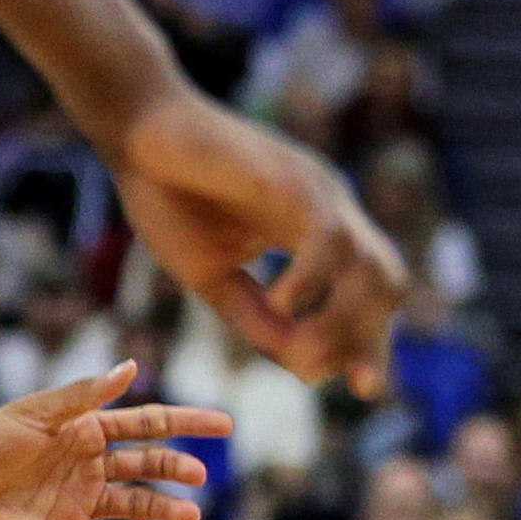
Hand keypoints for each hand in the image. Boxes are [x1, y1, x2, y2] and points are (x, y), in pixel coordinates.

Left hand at [0, 360, 230, 519]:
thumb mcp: (34, 415)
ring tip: (190, 516)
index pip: (146, 424)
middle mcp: (85, 466)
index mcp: (82, 431)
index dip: (185, 423)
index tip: (224, 424)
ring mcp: (76, 505)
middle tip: (200, 476)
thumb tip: (132, 367)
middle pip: (146, 466)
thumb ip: (85, 397)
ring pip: (134, 507)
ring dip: (163, 510)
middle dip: (176, 469)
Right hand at [110, 94, 403, 394]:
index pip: (369, 291)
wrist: (134, 132)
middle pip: (386, 279)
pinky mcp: (290, 178)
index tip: (365, 387)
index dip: (373, 340)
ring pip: (369, 263)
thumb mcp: (213, 277)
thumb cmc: (168, 195)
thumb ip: (257, 320)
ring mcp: (315, 190)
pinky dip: (312, 280)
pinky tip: (281, 304)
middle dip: (372, 336)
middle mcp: (329, 209)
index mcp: (315, 231)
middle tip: (341, 379)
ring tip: (302, 353)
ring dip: (344, 320)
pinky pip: (325, 237)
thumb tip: (306, 368)